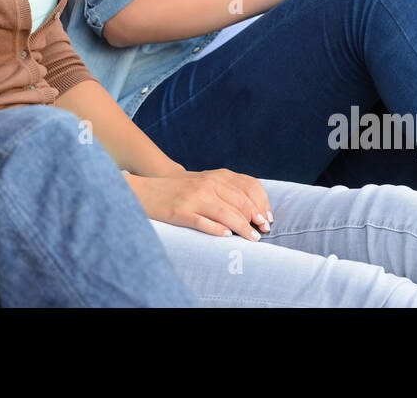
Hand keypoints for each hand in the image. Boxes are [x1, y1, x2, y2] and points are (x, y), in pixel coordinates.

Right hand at [126, 168, 272, 240]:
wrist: (148, 191)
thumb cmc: (183, 191)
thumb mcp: (207, 184)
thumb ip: (229, 192)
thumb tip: (257, 213)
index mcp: (216, 177)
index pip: (247, 188)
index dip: (261, 205)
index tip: (268, 219)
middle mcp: (206, 184)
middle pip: (239, 202)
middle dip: (255, 218)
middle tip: (263, 232)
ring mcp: (192, 198)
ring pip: (225, 213)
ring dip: (242, 227)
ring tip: (252, 238)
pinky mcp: (179, 212)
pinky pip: (202, 222)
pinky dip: (217, 229)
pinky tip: (226, 236)